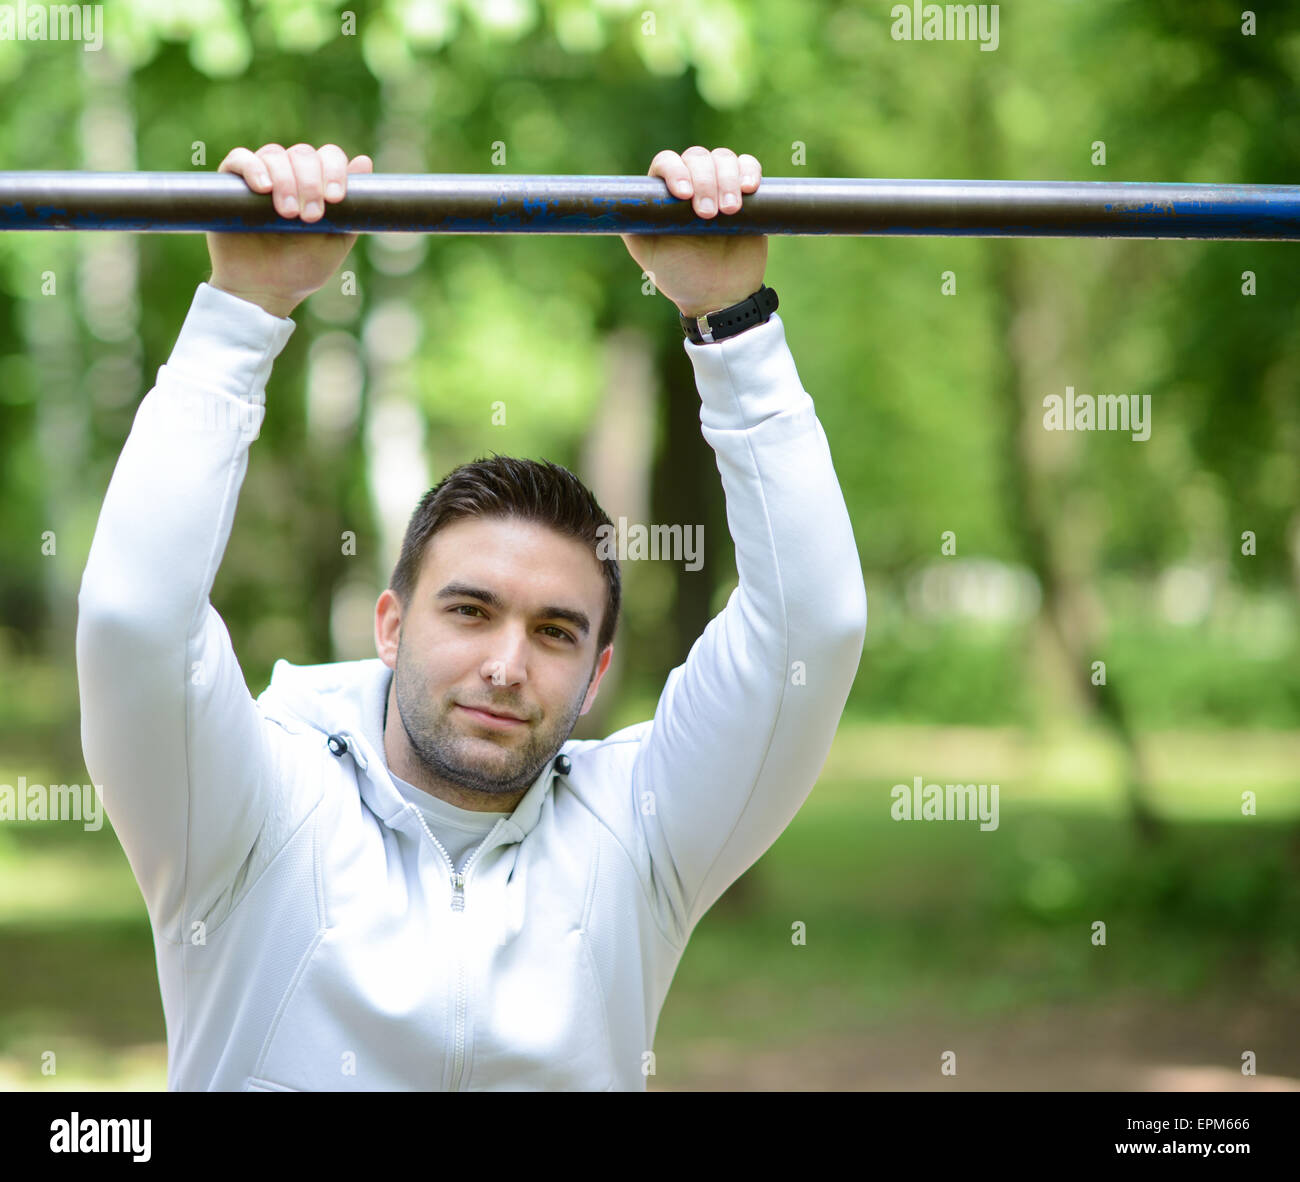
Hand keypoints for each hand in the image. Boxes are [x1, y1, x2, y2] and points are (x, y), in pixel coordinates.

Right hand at [205, 143, 373, 317]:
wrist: (263, 291)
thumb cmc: (301, 270)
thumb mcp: (335, 242)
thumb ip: (350, 208)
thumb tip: (363, 161)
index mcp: (316, 184)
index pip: (328, 157)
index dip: (334, 171)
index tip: (334, 199)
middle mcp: (289, 174)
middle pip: (303, 154)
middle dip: (310, 183)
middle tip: (309, 216)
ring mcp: (260, 176)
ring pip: (274, 154)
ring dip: (285, 180)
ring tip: (287, 214)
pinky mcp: (230, 183)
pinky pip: (239, 158)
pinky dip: (252, 167)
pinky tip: (263, 188)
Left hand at [620, 146, 766, 318]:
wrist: (719, 296)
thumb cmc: (680, 276)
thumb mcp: (648, 254)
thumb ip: (634, 226)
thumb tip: (621, 202)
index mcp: (665, 194)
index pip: (666, 162)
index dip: (674, 170)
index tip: (683, 194)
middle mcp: (692, 183)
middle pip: (697, 157)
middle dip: (704, 181)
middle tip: (707, 215)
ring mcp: (719, 186)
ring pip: (724, 158)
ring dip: (727, 179)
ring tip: (729, 211)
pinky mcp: (746, 193)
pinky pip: (749, 166)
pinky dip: (749, 171)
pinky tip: (749, 189)